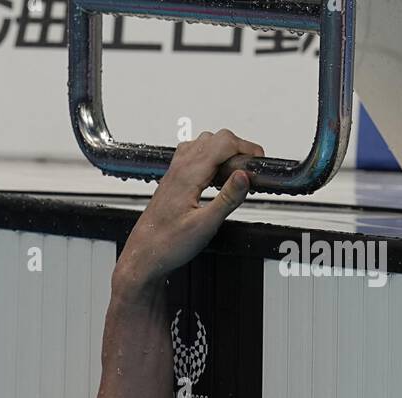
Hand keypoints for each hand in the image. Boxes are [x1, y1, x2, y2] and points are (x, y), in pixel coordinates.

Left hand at [116, 129, 262, 289]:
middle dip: (238, 149)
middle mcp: (179, 169)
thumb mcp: (205, 225)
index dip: (247, 147)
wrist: (143, 255)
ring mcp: (174, 173)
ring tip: (233, 177)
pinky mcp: (173, 180)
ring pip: (204, 144)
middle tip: (249, 172)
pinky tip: (216, 179)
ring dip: (224, 153)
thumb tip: (245, 176)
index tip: (258, 163)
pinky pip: (194, 157)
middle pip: (215, 139)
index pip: (223, 142)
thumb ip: (228, 198)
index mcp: (187, 175)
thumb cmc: (167, 245)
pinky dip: (210, 160)